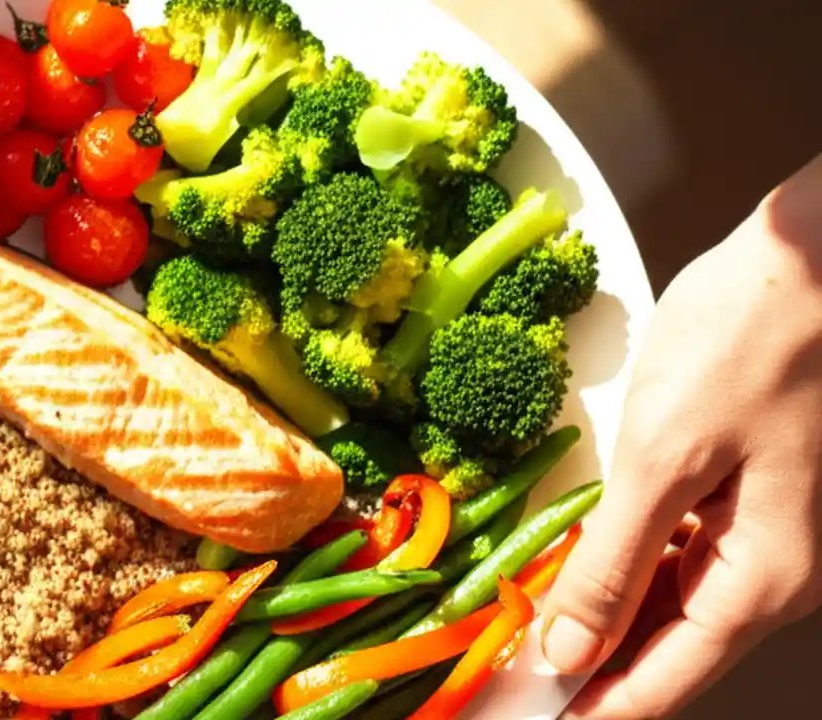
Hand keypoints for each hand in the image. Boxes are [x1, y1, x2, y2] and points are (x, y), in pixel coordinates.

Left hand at [539, 153, 821, 717]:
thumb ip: (615, 563)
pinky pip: (677, 554)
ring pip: (669, 602)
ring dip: (602, 616)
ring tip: (530, 629)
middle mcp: (770, 571)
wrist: (812, 259)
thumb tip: (572, 652)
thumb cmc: (750, 343)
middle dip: (591, 666)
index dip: (593, 709)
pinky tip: (577, 566)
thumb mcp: (665, 457)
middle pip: (667, 648)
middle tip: (513, 677)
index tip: (526, 717)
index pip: (664, 680)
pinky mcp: (744, 493)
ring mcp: (762, 533)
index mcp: (760, 578)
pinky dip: (624, 566)